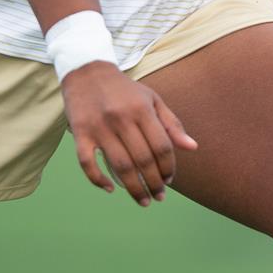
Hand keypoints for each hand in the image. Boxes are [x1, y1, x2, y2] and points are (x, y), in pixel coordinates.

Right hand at [62, 62, 197, 206]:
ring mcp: (99, 127)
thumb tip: (192, 148)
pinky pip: (87, 162)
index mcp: (142, 110)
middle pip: (142, 160)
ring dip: (133, 188)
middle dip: (154, 183)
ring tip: (143, 200)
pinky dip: (97, 179)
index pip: (161, 146)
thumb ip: (172, 124)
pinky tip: (110, 189)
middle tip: (158, 197)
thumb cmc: (124, 90)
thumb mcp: (152, 100)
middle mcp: (121, 118)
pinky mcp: (80, 133)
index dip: (168, 167)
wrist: (87, 71)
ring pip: (119, 165)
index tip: (169, 180)